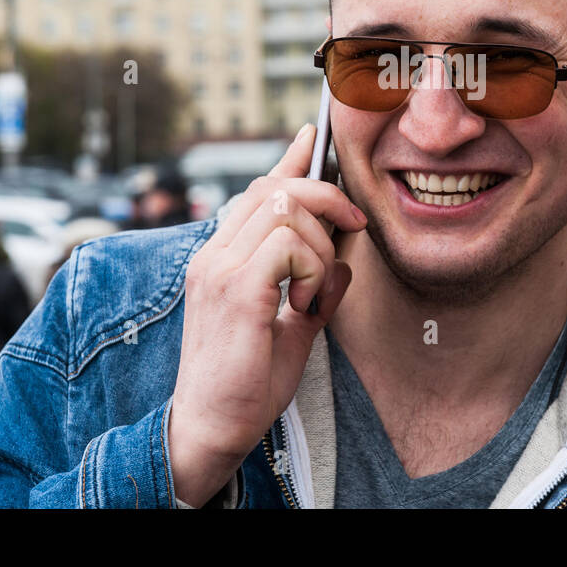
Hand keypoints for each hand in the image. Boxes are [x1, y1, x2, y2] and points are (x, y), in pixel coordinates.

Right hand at [167, 123, 365, 505]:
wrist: (213, 429)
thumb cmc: (247, 385)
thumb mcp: (293, 328)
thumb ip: (316, 290)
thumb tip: (345, 262)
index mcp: (221, 258)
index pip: (256, 191)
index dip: (289, 161)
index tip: (313, 137)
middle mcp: (214, 254)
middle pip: (276, 189)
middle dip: (326, 197)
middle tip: (354, 226)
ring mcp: (219, 269)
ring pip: (286, 209)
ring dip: (320, 245)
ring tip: (312, 291)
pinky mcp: (235, 289)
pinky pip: (289, 245)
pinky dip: (312, 267)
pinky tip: (304, 303)